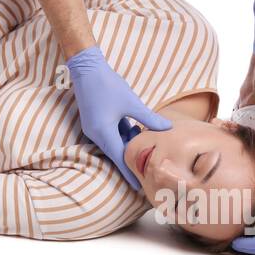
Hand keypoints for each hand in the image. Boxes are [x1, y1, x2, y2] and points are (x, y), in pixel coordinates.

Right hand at [66, 45, 171, 188]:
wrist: (87, 68)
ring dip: (128, 143)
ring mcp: (94, 127)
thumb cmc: (108, 85)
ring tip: (146, 145)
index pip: (119, 158)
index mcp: (103, 132)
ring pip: (114, 141)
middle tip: (147, 170)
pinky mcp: (95, 120)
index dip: (129, 171)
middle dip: (131, 159)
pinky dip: (122, 133)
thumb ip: (149, 118)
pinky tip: (135, 129)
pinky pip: (110, 133)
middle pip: (116, 152)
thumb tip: (168, 129)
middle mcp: (96, 133)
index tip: (138, 186)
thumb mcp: (132, 103)